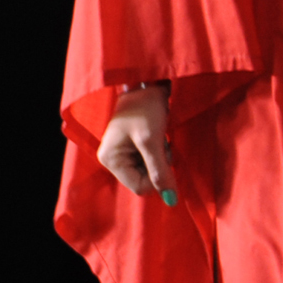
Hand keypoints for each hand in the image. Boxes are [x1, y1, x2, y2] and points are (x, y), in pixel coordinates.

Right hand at [98, 84, 177, 203]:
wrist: (147, 82)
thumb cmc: (145, 108)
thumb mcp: (152, 140)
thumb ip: (160, 171)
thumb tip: (171, 200)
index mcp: (110, 160)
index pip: (139, 187)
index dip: (157, 178)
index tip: (165, 157)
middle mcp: (113, 159)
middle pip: (144, 179)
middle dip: (158, 165)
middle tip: (162, 144)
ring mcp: (123, 153)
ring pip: (149, 170)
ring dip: (161, 157)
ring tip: (160, 137)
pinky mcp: (133, 146)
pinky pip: (150, 160)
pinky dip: (160, 151)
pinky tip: (160, 136)